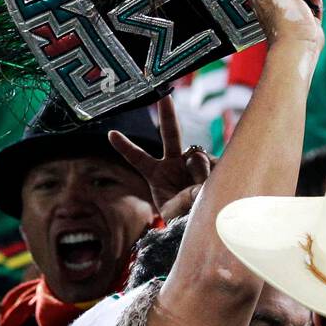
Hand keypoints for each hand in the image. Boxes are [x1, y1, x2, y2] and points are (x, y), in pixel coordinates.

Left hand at [109, 94, 211, 220]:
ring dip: (198, 172)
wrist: (204, 228)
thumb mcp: (173, 211)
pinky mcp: (213, 166)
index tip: (111, 134)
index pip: (138, 158)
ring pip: (197, 156)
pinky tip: (212, 186)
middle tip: (165, 96)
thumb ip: (183, 193)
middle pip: (170, 133)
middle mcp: (174, 164)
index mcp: (156, 175)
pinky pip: (213, 164)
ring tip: (200, 190)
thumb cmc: (182, 222)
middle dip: (167, 114)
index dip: (125, 146)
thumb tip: (203, 175)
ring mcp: (193, 164)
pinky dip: (213, 175)